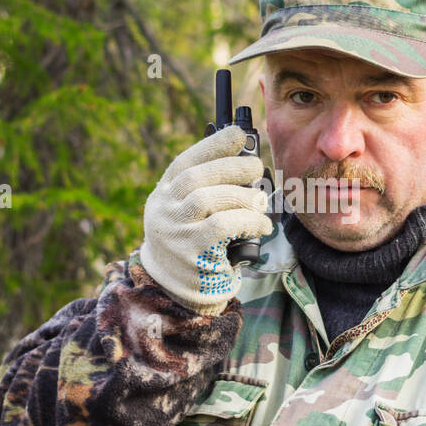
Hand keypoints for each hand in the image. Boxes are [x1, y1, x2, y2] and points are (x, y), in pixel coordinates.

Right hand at [139, 123, 272, 314]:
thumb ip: (207, 189)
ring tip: (260, 203)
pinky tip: (261, 225)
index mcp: (163, 195)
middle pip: (195, 176)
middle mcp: (163, 211)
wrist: (175, 291)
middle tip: (256, 169)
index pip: (184, 162)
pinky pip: (223, 226)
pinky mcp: (193, 254)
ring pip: (208, 199)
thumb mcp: (189, 215)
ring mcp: (175, 232)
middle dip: (232, 167)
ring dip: (243, 196)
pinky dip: (248, 220)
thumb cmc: (194, 246)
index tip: (237, 134)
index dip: (212, 145)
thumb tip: (246, 159)